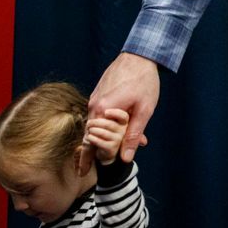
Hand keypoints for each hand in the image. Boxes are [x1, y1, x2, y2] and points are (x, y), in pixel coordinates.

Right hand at [81, 52, 159, 174]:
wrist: (140, 55)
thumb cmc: (144, 81)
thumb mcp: (144, 110)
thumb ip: (133, 135)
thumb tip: (125, 158)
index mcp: (102, 111)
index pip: (91, 142)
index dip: (89, 158)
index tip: (83, 172)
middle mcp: (94, 106)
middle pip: (90, 135)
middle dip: (94, 150)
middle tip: (86, 168)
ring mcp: (94, 99)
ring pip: (95, 125)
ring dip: (104, 136)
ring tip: (110, 149)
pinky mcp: (98, 94)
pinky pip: (98, 115)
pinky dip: (105, 124)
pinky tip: (118, 128)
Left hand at [84, 108, 129, 163]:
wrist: (102, 149)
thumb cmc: (102, 131)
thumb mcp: (104, 120)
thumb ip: (103, 115)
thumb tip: (98, 113)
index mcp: (123, 122)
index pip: (124, 116)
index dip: (116, 113)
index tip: (105, 112)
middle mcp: (123, 131)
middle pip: (109, 124)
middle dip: (95, 122)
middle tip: (88, 123)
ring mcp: (118, 140)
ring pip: (103, 133)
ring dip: (92, 130)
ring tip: (89, 130)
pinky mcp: (112, 149)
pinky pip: (100, 142)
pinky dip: (92, 138)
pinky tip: (89, 137)